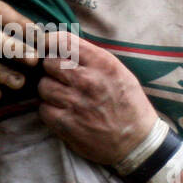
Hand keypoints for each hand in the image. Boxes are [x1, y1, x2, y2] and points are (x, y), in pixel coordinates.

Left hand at [38, 33, 159, 165]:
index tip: (48, 49)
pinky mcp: (67, 125)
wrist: (138, 142)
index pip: (63, 41)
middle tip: (60, 79)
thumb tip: (60, 46)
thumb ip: (91, 58)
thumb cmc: (128, 104)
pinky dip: (49, 111)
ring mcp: (76, 103)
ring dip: (49, 91)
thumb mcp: (118, 72)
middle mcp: (88, 80)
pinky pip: (44, 109)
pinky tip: (62, 113)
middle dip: (52, 70)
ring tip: (63, 98)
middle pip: (49, 63)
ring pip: (43, 86)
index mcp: (102, 63)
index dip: (50, 43)